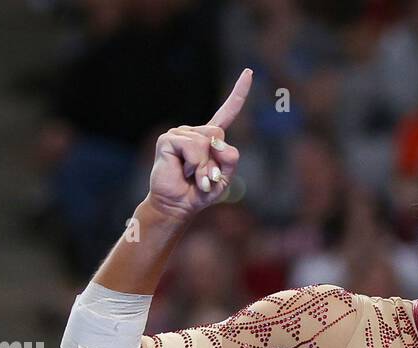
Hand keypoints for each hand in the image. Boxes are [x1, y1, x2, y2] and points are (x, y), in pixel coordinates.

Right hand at [145, 67, 251, 220]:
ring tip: (194, 178)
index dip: (238, 93)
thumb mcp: (224, 179)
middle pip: (219, 133)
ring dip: (204, 167)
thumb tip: (219, 141)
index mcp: (210, 138)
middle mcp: (195, 131)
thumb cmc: (199, 192)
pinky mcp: (168, 139)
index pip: (227, 112)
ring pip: (206, 142)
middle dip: (216, 161)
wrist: (177, 205)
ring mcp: (180, 133)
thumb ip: (230, 160)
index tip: (249, 72)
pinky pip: (193, 147)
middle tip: (204, 178)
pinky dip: (194, 165)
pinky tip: (184, 172)